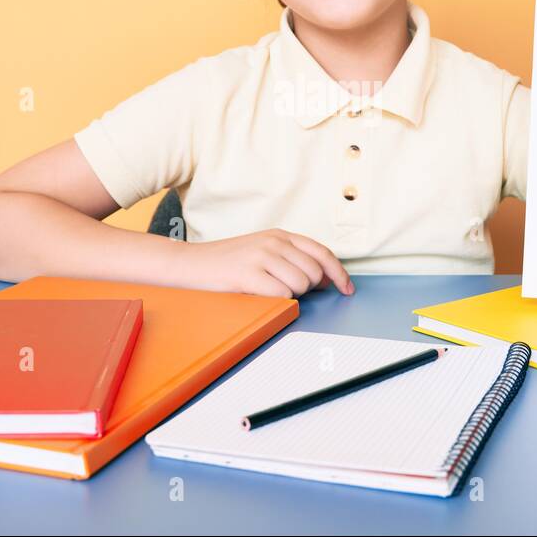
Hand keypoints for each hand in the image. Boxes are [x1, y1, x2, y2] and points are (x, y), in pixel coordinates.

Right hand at [177, 228, 353, 297]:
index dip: (339, 272)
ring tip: (267, 290)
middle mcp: (273, 242)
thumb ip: (291, 259)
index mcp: (279, 235)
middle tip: (285, 290)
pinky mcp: (248, 274)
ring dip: (291, 295)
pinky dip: (277, 301)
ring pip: (301, 285)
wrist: (189, 264)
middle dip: (308, 289)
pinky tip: (259, 295)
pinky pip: (282, 295)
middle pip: (314, 272)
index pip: (321, 252)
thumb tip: (323, 279)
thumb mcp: (261, 252)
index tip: (347, 289)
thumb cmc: (226, 264)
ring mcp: (261, 256)